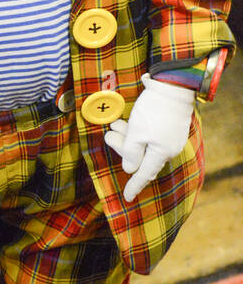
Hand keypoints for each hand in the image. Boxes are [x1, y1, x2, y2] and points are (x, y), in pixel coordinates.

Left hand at [104, 74, 194, 201]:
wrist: (173, 85)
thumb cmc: (154, 110)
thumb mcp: (137, 132)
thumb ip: (131, 153)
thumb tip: (130, 168)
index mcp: (161, 153)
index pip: (144, 174)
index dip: (134, 185)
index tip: (127, 197)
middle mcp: (168, 148)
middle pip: (141, 157)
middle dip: (122, 148)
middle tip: (109, 135)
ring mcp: (170, 137)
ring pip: (143, 143)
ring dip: (127, 136)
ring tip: (115, 124)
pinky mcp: (169, 126)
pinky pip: (149, 135)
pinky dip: (136, 131)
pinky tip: (126, 122)